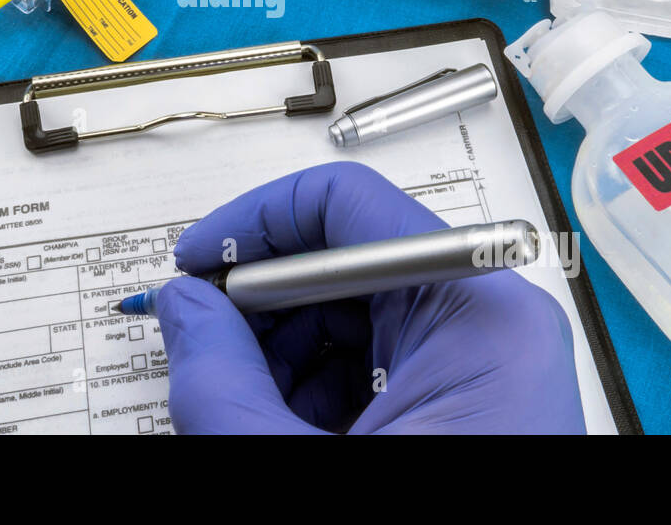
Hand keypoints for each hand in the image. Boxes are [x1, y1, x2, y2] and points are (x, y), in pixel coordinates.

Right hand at [154, 161, 585, 433]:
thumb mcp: (288, 467)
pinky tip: (280, 430)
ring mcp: (480, 364)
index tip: (195, 261)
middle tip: (199, 345)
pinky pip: (369, 364)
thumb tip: (181, 304)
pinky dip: (310, 391)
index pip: (350, 204)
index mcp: (476, 313)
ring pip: (351, 316)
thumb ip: (218, 376)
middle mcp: (489, 322)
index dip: (257, 221)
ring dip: (278, 354)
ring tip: (239, 408)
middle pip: (347, 260)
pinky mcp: (464, 403)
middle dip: (260, 304)